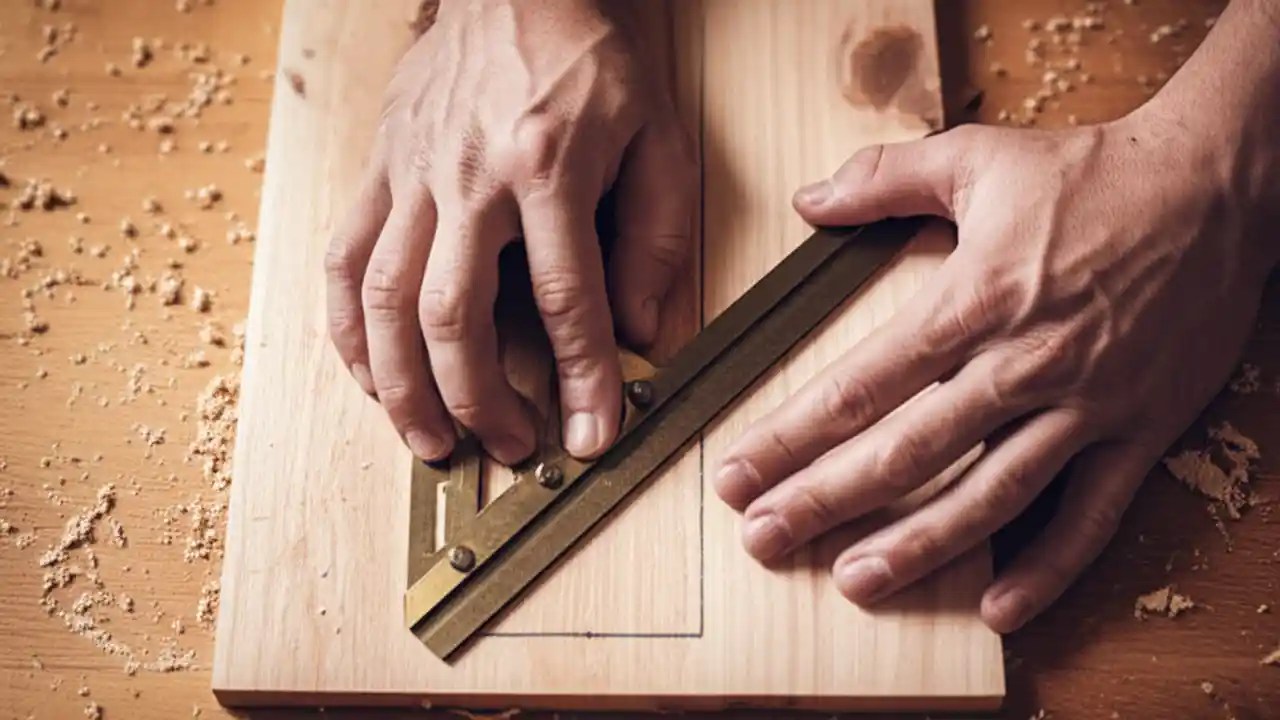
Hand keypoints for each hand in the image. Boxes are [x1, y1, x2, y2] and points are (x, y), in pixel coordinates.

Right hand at [325, 0, 694, 463]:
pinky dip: (349, 332)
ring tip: (431, 441)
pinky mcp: (377, 170)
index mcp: (549, 167)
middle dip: (480, 400)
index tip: (593, 434)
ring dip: (402, 387)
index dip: (581, 379)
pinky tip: (371, 377)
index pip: (566, 299)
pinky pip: (344, 262)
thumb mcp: (658, 137)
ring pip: (384, 300)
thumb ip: (652, 237)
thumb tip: (640, 331)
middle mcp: (470, 178)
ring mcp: (411, 175)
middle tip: (512, 446)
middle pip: (454, 316)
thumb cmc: (592, 60)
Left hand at [713, 112, 1274, 632]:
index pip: (862, 384)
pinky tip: (997, 606)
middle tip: (764, 539)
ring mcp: (1086, 404)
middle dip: (825, 500)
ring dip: (919, 545)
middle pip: (908, 449)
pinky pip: (1092, 515)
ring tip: (855, 583)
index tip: (737, 473)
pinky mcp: (1141, 430)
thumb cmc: (1096, 172)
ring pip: (990, 494)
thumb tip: (806, 201)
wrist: (1222, 185)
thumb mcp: (978, 156)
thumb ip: (884, 179)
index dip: (791, 435)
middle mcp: (1023, 361)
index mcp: (974, 298)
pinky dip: (1047, 567)